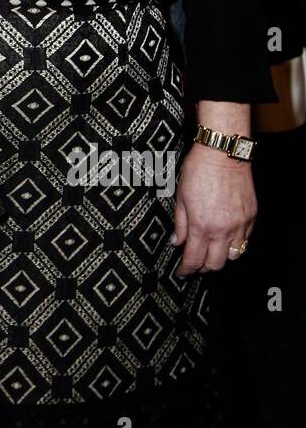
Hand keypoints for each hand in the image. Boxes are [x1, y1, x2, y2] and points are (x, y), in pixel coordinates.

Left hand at [171, 143, 256, 274]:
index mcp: (201, 226)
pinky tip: (226, 238)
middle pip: (215, 264)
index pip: (194, 259)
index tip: (182, 273)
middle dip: (203, 268)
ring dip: (221, 258)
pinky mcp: (251, 217)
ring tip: (212, 252)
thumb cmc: (198, 171)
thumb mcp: (180, 197)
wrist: (223, 153)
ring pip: (234, 256)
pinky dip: (235, 244)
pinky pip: (245, 240)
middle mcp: (222, 230)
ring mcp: (240, 225)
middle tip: (195, 264)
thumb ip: (180, 223)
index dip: (186, 270)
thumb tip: (176, 242)